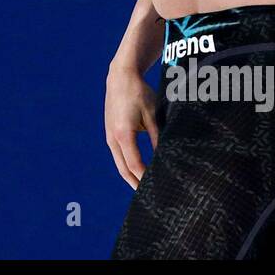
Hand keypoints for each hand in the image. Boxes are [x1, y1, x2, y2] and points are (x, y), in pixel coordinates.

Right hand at [105, 63, 159, 188]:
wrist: (120, 77)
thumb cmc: (139, 93)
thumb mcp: (152, 115)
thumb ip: (157, 137)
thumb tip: (164, 157)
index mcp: (124, 134)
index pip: (135, 165)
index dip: (145, 179)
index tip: (156, 189)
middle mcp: (113, 138)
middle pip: (124, 169)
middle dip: (136, 184)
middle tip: (149, 198)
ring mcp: (109, 136)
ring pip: (120, 163)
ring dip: (130, 177)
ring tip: (143, 188)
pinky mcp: (110, 132)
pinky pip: (118, 155)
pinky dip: (127, 166)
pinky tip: (136, 171)